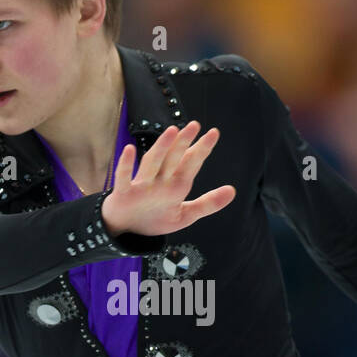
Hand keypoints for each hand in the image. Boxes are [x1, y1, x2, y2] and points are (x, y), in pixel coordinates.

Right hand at [101, 120, 235, 237]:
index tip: (214, 133)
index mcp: (176, 185)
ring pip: (152, 163)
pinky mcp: (124, 193)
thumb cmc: (155, 218)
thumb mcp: (185, 215)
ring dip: (161, 147)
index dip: (202, 149)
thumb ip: (208, 203)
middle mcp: (160, 181)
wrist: (128, 230)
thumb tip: (233, 190)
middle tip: (194, 125)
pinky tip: (129, 149)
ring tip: (172, 131)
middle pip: (173, 158)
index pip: (191, 163)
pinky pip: (124, 178)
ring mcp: (142, 185)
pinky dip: (125, 164)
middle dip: (184, 142)